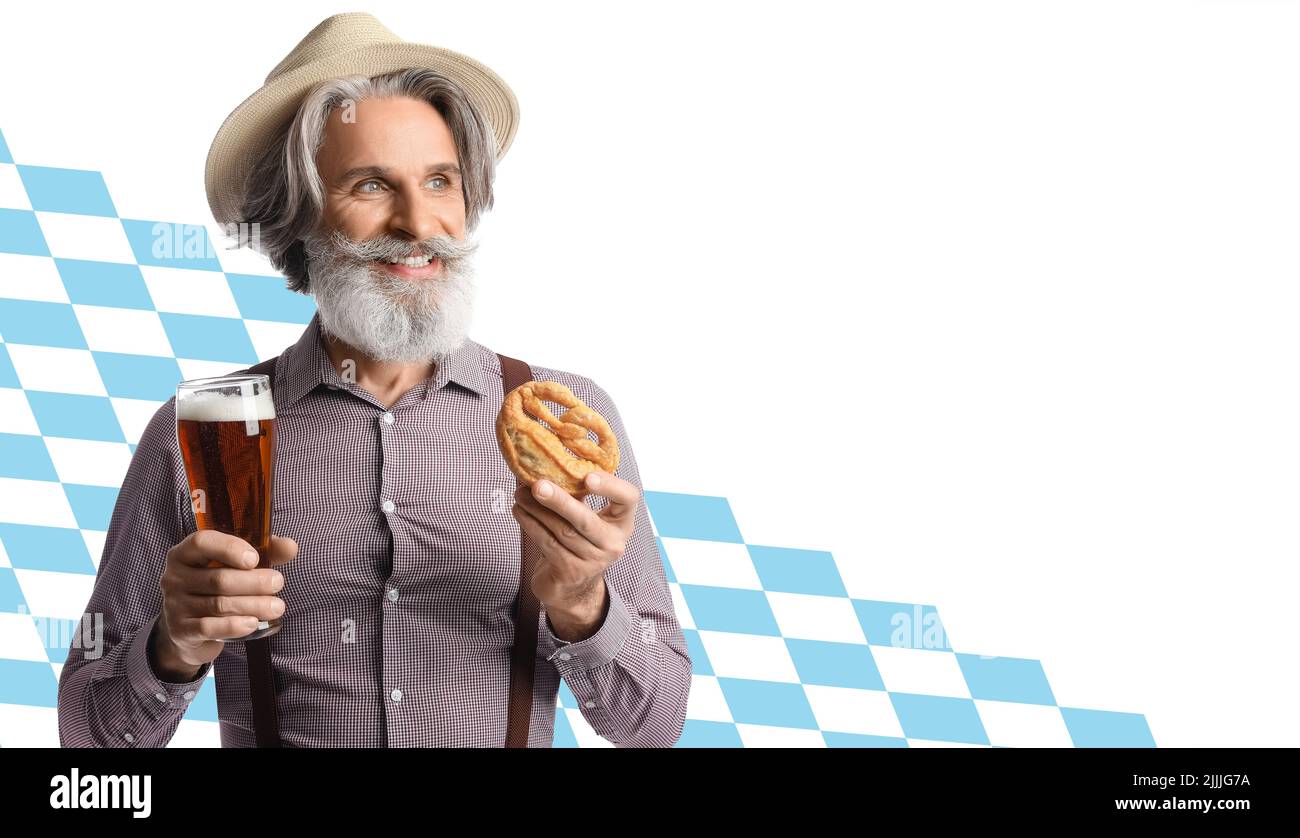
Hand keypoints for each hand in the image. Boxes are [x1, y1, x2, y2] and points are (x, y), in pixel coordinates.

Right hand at [153, 531, 297, 679]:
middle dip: (254, 582)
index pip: (202, 542)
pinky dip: (234, 625)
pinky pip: (209, 627)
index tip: (255, 559)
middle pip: (219, 578)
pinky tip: (253, 623)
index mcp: (186, 553)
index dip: (230, 548)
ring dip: (253, 605)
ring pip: (219, 604)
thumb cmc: (217, 588)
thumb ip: (265, 552)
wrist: (190, 630)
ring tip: (277, 607)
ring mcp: (175, 605)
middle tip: (278, 583)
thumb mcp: (236, 566)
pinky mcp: (181, 630)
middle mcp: (175, 577)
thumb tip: (290, 547)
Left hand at [511, 470, 639, 622]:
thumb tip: (547, 460)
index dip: (611, 486)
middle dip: (559, 500)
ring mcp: (594, 561)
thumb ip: (576, 493)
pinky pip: (548, 544)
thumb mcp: (585, 516)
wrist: (572, 587)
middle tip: (537, 484)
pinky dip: (531, 525)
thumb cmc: (578, 540)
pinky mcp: (571, 572)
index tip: (588, 477)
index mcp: (622, 522)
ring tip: (520, 494)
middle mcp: (613, 543)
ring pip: (562, 531)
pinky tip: (519, 512)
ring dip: (537, 510)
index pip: (628, 498)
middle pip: (585, 520)